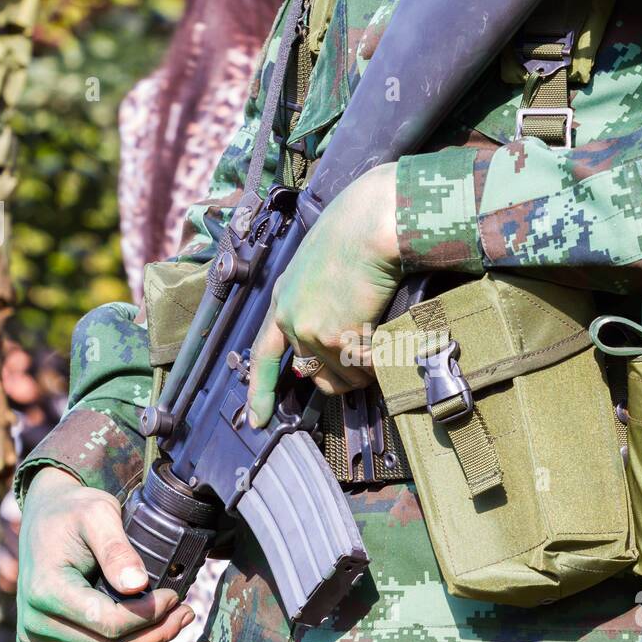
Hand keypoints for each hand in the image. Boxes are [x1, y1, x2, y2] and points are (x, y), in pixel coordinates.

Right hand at [15, 466, 196, 641]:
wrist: (45, 516)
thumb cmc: (75, 513)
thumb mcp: (98, 514)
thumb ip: (116, 548)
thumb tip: (137, 584)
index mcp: (48, 590)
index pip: (108, 622)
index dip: (150, 616)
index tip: (175, 596)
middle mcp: (34, 622)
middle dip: (155, 636)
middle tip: (186, 615)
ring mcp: (32, 641)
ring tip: (169, 640)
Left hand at [248, 162, 401, 426]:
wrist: (370, 224)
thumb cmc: (357, 234)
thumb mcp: (321, 269)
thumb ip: (318, 302)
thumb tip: (334, 342)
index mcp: (283, 300)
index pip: (264, 354)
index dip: (260, 389)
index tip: (256, 417)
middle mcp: (289, 318)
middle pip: (313, 373)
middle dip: (341, 374)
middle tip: (365, 353)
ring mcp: (308, 330)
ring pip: (342, 376)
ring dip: (364, 368)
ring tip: (379, 335)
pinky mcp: (333, 337)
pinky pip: (362, 369)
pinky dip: (378, 360)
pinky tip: (385, 332)